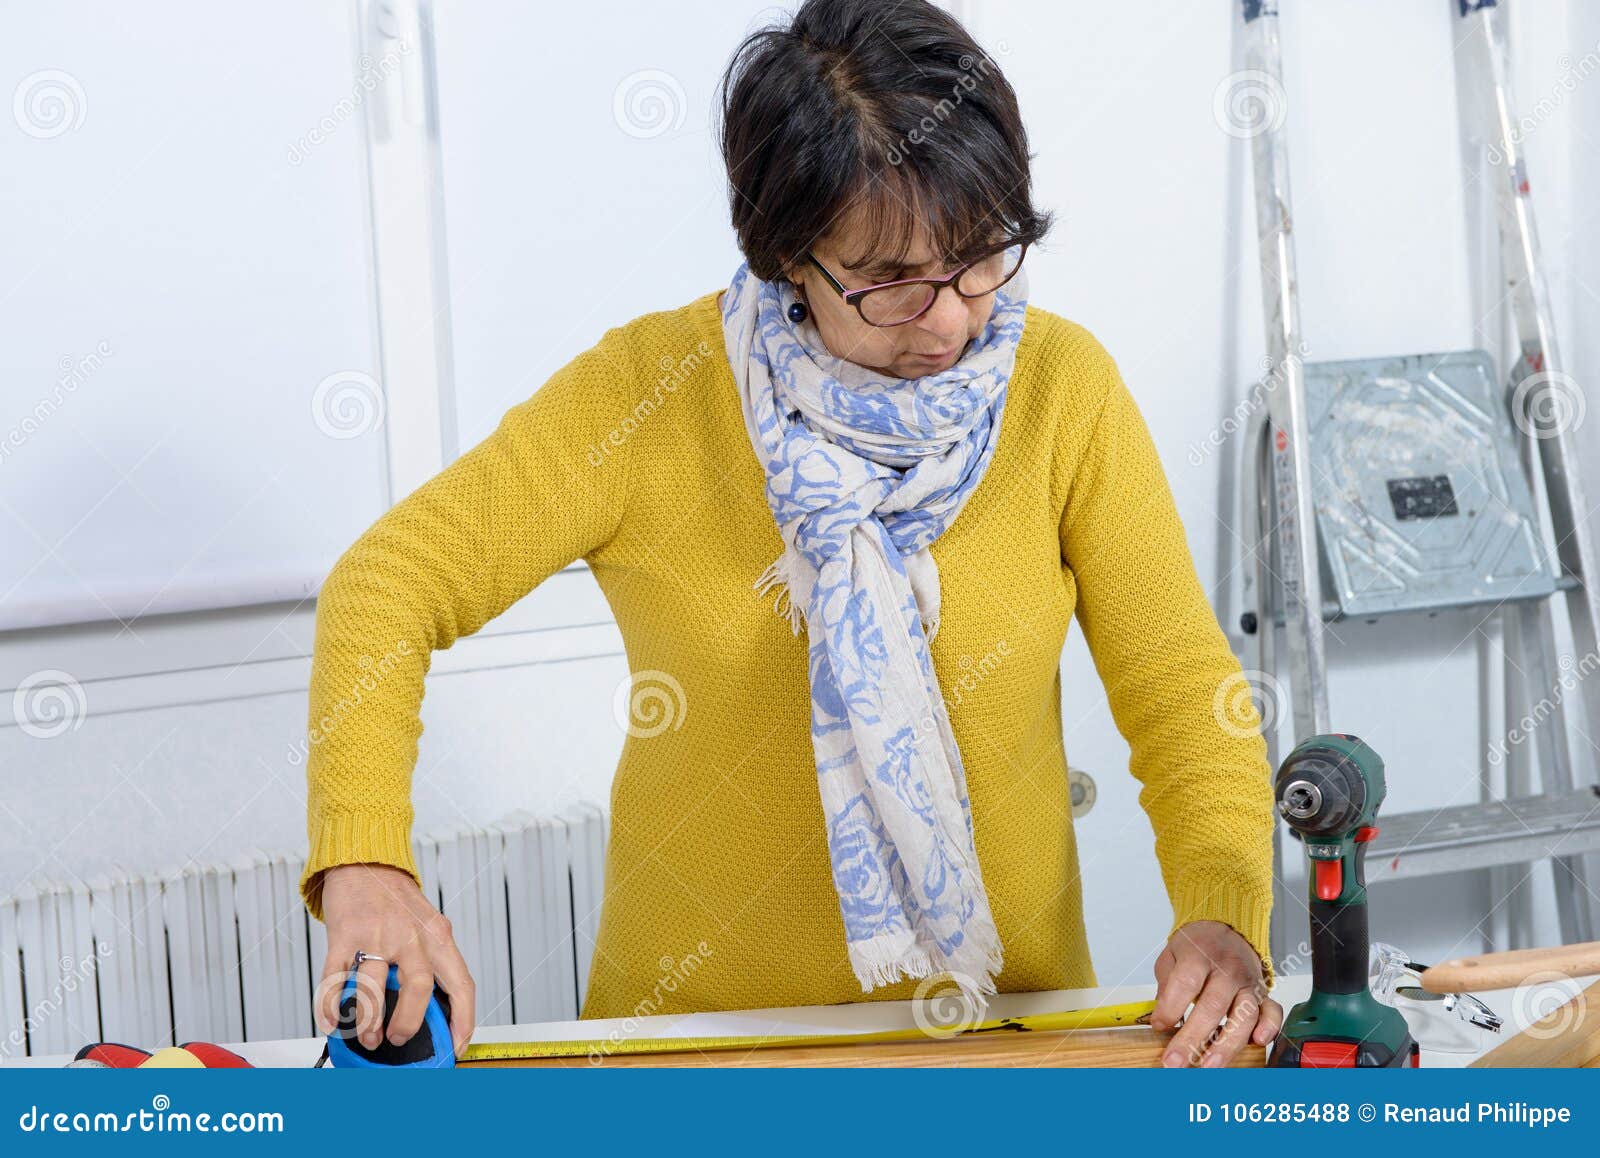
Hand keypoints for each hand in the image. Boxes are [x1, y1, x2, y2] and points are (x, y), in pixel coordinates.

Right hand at [314, 863, 476, 1058]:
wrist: (365, 859)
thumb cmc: (397, 900)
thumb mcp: (427, 926)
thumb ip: (432, 963)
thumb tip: (434, 1013)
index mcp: (439, 936)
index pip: (461, 984)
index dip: (463, 1020)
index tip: (456, 1046)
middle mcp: (412, 934)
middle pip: (420, 987)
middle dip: (409, 1022)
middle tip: (399, 1039)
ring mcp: (377, 933)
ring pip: (375, 987)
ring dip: (369, 1020)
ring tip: (368, 1037)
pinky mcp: (345, 933)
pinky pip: (336, 977)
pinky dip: (331, 1005)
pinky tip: (332, 1022)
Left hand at [1151, 919, 1281, 1067]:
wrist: (1225, 930)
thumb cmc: (1196, 947)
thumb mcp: (1171, 955)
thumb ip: (1166, 985)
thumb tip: (1162, 1019)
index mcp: (1199, 955)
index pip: (1186, 983)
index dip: (1171, 1007)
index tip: (1159, 1026)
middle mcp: (1226, 969)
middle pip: (1212, 1006)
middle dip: (1193, 1038)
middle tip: (1175, 1062)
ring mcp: (1246, 982)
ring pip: (1243, 1015)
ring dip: (1226, 1044)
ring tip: (1209, 1065)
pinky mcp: (1262, 993)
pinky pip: (1272, 1011)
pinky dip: (1268, 1028)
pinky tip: (1256, 1043)